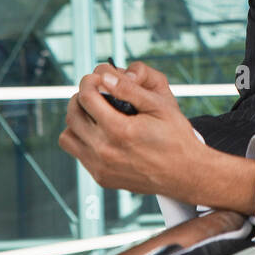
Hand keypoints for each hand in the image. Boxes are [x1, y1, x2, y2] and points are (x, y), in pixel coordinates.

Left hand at [58, 60, 205, 202]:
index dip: (89, 81)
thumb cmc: (176, 138)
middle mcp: (105, 151)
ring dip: (77, 120)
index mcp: (119, 130)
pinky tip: (103, 133)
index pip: (86, 97)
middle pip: (72, 115)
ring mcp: (101, 167)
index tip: (97, 78)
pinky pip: (79, 153)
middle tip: (95, 92)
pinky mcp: (102, 178)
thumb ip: (130, 90)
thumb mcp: (159, 106)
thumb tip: (105, 76)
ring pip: (68, 136)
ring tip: (96, 114)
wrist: (185, 174)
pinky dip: (84, 139)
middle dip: (80, 97)